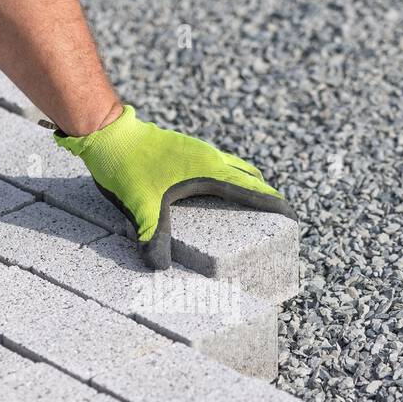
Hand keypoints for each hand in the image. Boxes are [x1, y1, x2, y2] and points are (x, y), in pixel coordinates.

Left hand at [55, 106, 294, 268]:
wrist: (109, 133)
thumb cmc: (127, 167)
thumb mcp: (140, 207)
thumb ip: (153, 238)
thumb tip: (159, 268)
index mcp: (208, 171)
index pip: (252, 190)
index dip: (274, 204)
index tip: (293, 216)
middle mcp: (209, 158)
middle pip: (248, 177)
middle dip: (265, 195)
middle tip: (276, 215)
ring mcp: (197, 151)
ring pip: (234, 167)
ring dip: (247, 183)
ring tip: (253, 202)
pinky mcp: (185, 149)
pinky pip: (218, 163)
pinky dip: (228, 177)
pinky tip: (215, 189)